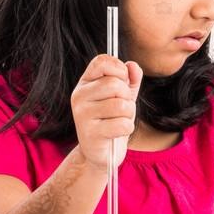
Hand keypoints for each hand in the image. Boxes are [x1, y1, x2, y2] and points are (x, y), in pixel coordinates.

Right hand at [71, 55, 142, 172]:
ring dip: (129, 114)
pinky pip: (122, 124)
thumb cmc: (112, 120)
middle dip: (127, 97)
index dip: (120, 69)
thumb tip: (133, 66)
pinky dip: (127, 129)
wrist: (102, 152)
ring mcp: (82, 115)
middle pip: (114, 84)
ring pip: (121, 105)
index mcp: (85, 83)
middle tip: (121, 108)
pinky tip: (117, 133)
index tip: (123, 82)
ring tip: (119, 120)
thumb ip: (130, 79)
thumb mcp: (123, 96)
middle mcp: (79, 96)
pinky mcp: (90, 134)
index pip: (102, 61)